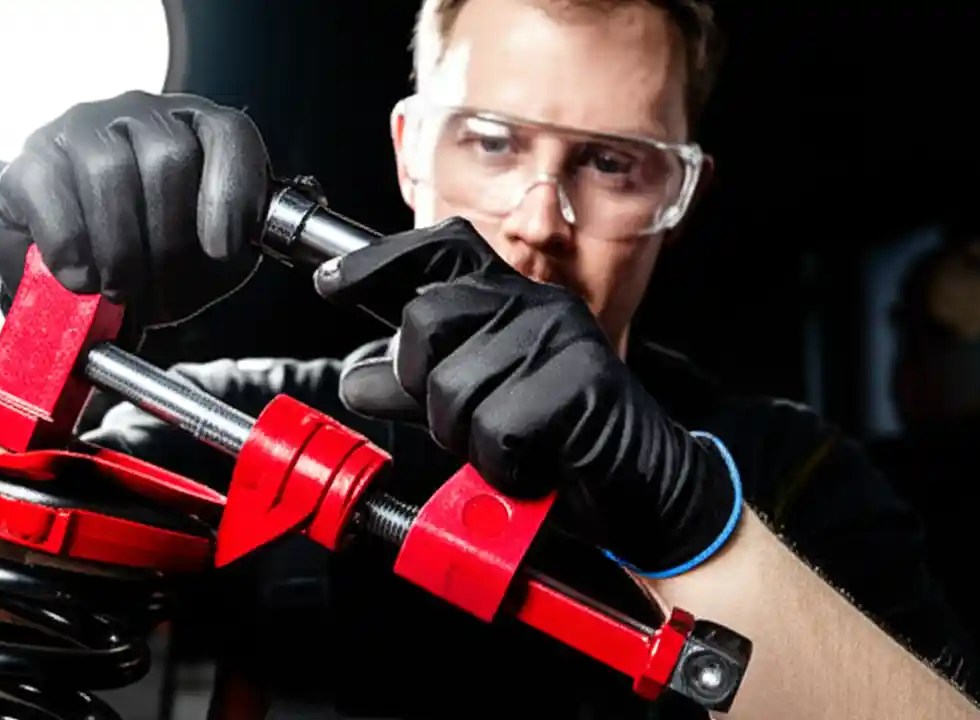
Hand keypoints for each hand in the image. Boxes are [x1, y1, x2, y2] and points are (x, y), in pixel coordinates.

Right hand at [0, 91, 269, 324]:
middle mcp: (143, 115)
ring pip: (109, 168)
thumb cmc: (159, 265)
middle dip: (167, 238)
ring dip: (119, 247)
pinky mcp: (32, 157)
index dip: (230, 193)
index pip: (228, 134)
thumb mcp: (212, 262)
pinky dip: (69, 245)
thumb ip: (231, 245)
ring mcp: (83, 128)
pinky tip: (81, 276)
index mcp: (200, 130)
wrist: (93, 292)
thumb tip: (224, 245)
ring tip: (119, 286)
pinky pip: (49, 189)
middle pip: (168, 155)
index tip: (222, 249)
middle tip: (157, 281)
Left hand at [317, 219, 741, 576]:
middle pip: (426, 320)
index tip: (331, 282)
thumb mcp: (478, 411)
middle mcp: (538, 307)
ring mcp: (560, 343)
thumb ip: (421, 388)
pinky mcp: (578, 390)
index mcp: (515, 301)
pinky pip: (494, 431)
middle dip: (423, 385)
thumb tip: (360, 377)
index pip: (443, 249)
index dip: (380, 260)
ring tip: (510, 449)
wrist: (648, 492)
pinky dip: (503, 469)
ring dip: (469, 440)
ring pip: (453, 388)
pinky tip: (533, 468)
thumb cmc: (564, 445)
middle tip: (464, 419)